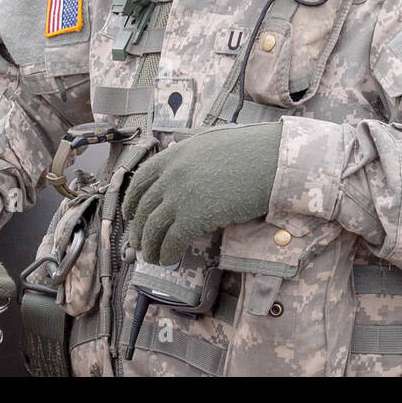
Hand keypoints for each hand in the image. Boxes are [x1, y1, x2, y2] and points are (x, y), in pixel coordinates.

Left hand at [122, 123, 282, 265]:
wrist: (271, 160)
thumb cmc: (250, 151)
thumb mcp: (211, 143)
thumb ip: (192, 155)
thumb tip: (185, 168)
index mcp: (175, 154)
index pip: (141, 179)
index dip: (132, 199)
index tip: (130, 213)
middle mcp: (172, 175)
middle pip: (144, 207)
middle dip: (138, 229)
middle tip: (139, 243)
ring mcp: (181, 196)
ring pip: (152, 227)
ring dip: (150, 246)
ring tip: (153, 257)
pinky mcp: (194, 217)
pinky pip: (171, 240)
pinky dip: (166, 253)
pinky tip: (169, 259)